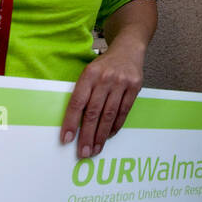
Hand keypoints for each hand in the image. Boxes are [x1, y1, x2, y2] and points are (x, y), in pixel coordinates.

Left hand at [60, 40, 144, 158]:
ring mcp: (121, 83)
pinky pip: (124, 111)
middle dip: (87, 135)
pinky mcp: (134, 87)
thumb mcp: (89, 72)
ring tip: (95, 149)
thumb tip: (73, 122)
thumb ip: (83, 92)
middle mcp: (105, 78)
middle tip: (83, 152)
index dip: (71, 122)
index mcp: (89, 74)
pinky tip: (109, 136)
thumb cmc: (104, 65)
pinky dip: (115, 126)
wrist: (128, 48)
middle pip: (94, 112)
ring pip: (109, 114)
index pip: (78, 102)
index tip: (66, 140)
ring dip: (101, 135)